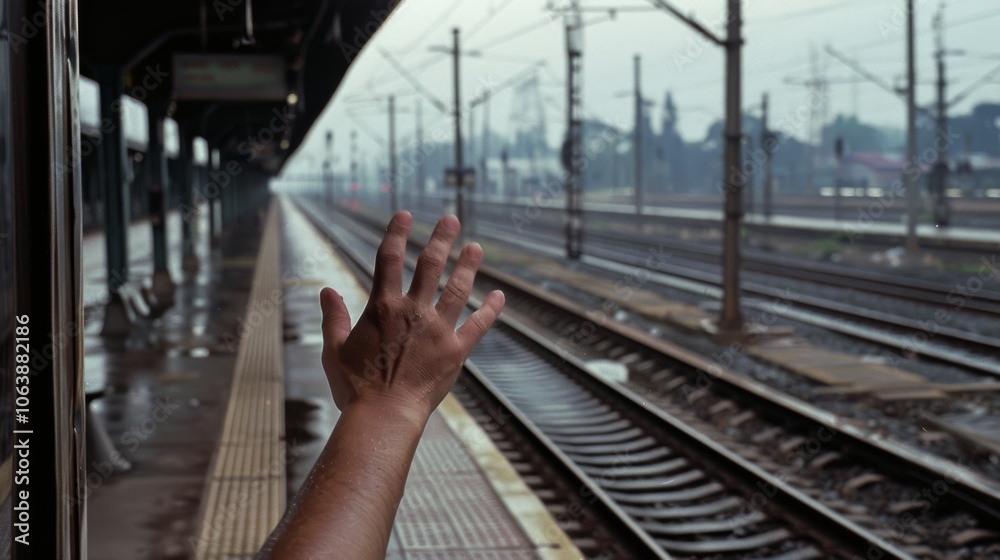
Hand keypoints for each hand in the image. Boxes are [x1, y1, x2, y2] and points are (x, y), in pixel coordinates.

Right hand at [319, 211, 503, 423]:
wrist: (384, 416)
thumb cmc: (355, 387)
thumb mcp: (334, 350)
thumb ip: (333, 318)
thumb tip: (326, 291)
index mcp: (382, 307)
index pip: (388, 258)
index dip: (397, 233)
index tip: (405, 215)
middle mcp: (413, 311)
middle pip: (430, 264)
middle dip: (441, 238)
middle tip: (451, 219)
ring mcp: (438, 330)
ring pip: (458, 289)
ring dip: (468, 265)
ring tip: (476, 247)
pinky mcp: (457, 351)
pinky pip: (478, 325)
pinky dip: (491, 310)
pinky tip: (500, 296)